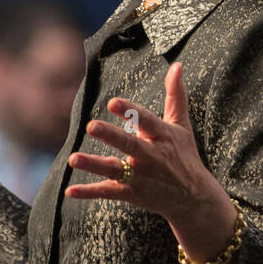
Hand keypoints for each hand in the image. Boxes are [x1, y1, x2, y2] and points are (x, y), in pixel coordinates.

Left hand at [67, 60, 238, 263]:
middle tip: (91, 126)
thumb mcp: (182, 125)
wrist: (193, 199)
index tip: (113, 102)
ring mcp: (140, 177)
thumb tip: (177, 65)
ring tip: (72, 159)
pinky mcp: (131, 193)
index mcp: (163, 137)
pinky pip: (107, 192)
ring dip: (94, 165)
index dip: (130, 111)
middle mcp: (152, 157)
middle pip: (130, 146)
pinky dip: (89, 192)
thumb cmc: (184, 155)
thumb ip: (176, 95)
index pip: (146, 121)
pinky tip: (69, 190)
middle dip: (111, 136)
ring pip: (114, 171)